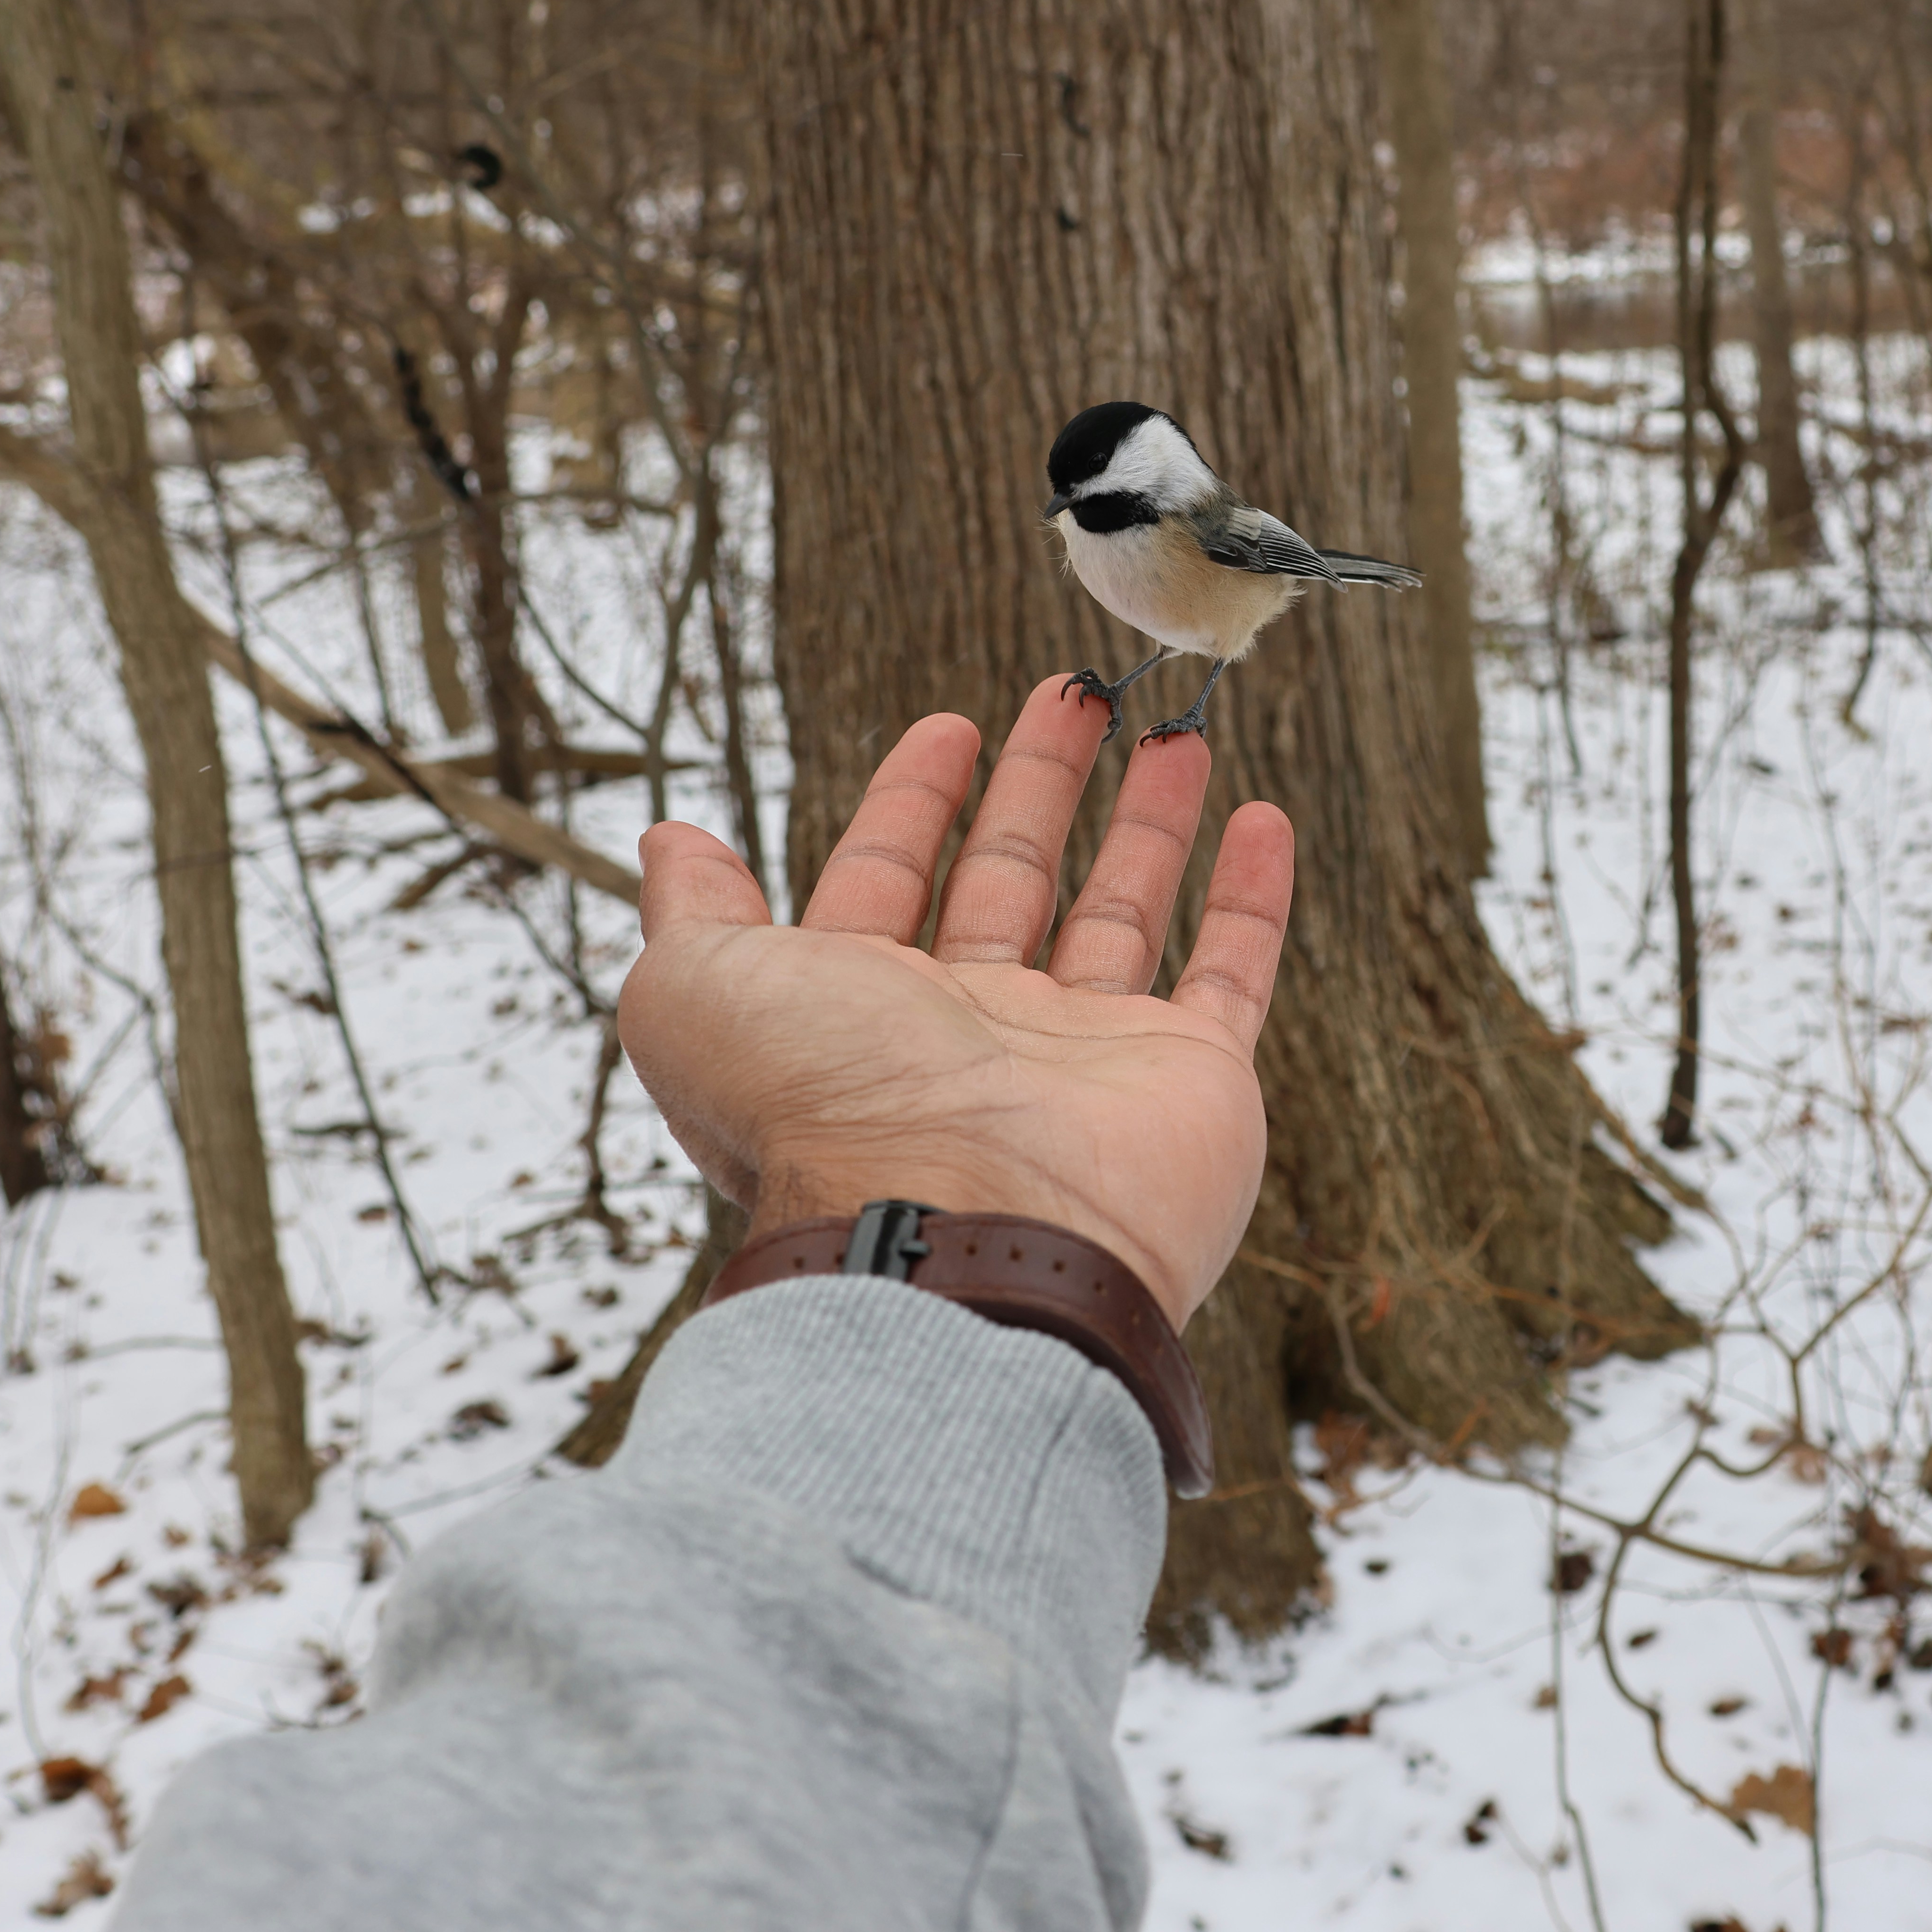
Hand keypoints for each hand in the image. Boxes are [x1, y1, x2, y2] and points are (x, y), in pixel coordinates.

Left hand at [617, 680, 1294, 1325]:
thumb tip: (669, 844)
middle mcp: (974, 1039)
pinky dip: (1252, 898)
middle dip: (1038, 784)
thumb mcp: (701, 993)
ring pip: (1124, 914)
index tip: (947, 726)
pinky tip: (1262, 819)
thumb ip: (690, 917)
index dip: (911, 802)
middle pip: (1011, 883)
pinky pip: (1231, 974)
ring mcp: (1087, 1061)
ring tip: (1175, 734)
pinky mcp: (1189, 1081)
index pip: (888, 882)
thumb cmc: (824, 1115)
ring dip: (1148, 821)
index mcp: (863, 1016)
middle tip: (1072, 694)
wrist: (964, 1237)